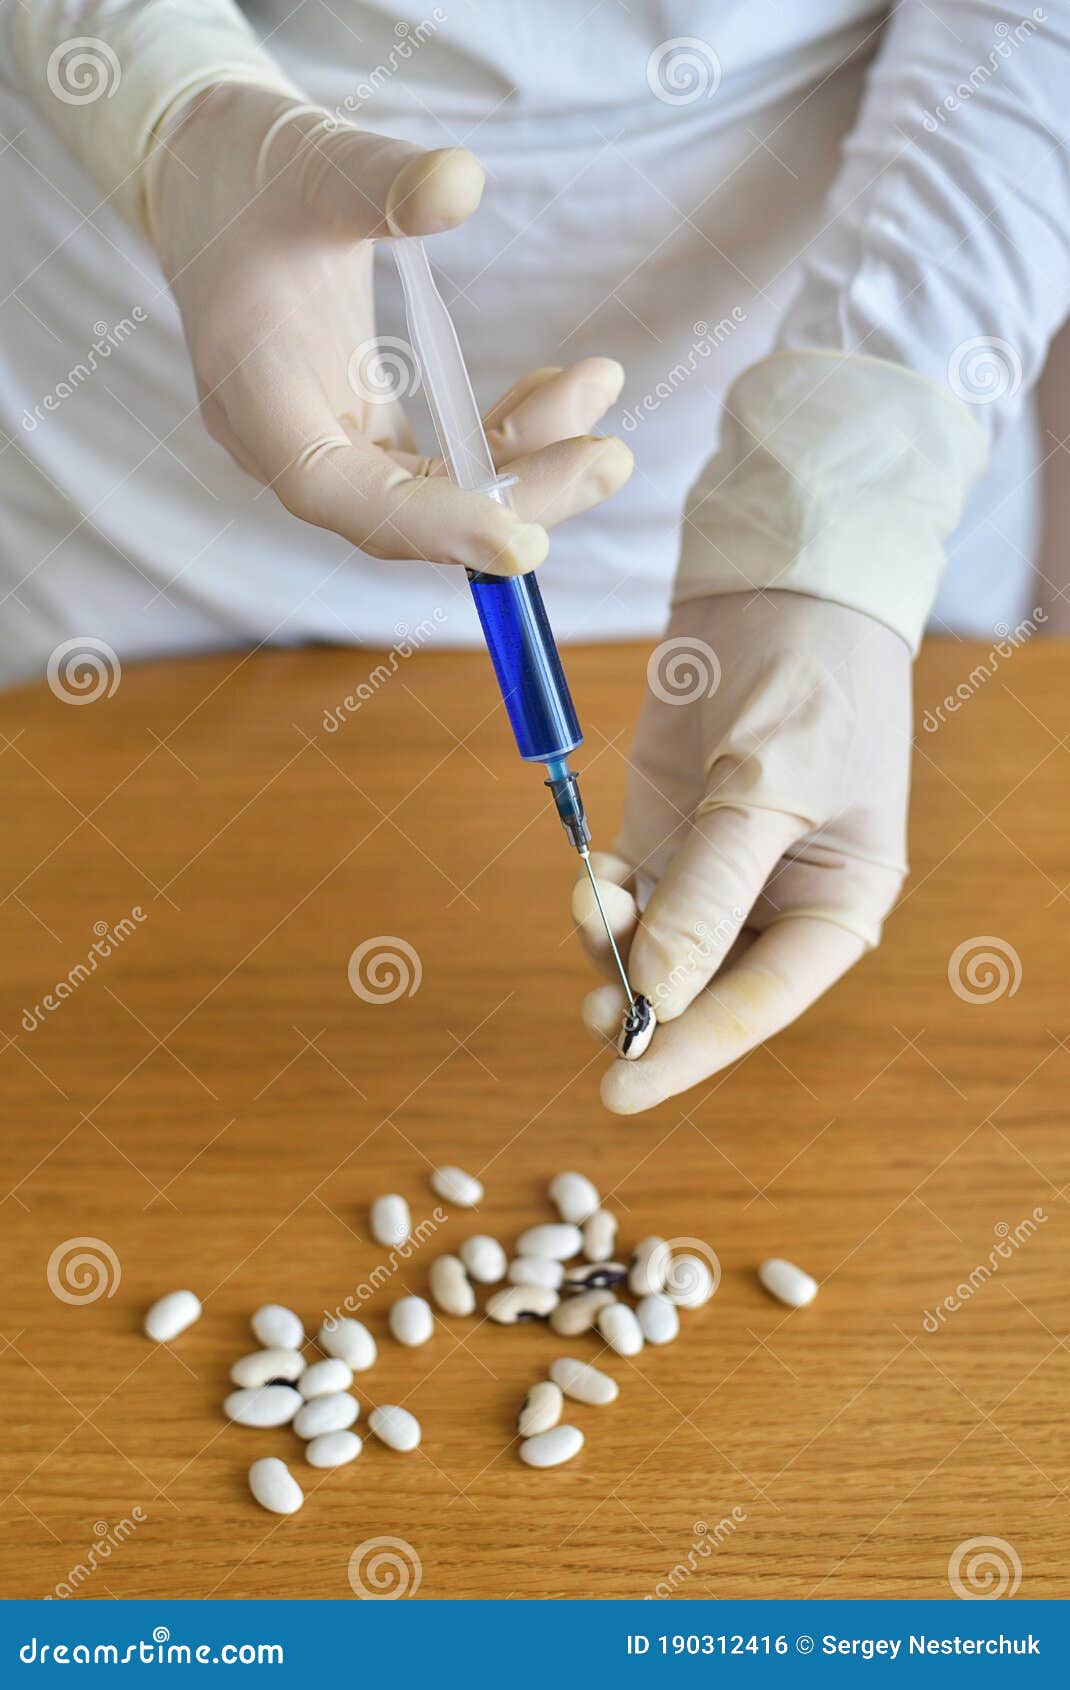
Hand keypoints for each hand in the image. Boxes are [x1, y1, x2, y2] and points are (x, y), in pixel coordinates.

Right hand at [143, 84, 631, 569]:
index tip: (523, 543)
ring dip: (526, 462)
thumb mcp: (315, 159)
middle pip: (407, 512)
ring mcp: (328, 442)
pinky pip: (442, 462)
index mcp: (257, 399)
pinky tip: (558, 391)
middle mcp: (289, 444)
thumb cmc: (247, 169)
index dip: (432, 526)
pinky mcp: (360, 429)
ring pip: (436, 492)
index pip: (341, 495)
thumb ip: (383, 181)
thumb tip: (463, 182)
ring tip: (600, 391)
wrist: (208, 175)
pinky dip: (503, 437)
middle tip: (609, 458)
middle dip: (515, 493)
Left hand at [573, 591, 910, 1112]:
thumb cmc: (808, 679)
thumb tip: (660, 995)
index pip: (763, 999)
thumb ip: (712, 893)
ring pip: (652, 946)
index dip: (694, 1049)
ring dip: (611, 948)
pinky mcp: (665, 831)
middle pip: (704, 987)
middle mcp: (778, 898)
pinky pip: (624, 894)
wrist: (775, 581)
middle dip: (646, 1004)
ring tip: (588, 913)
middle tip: (594, 1018)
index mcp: (839, 902)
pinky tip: (588, 878)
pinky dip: (598, 899)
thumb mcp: (769, 788)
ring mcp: (715, 867)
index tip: (622, 1090)